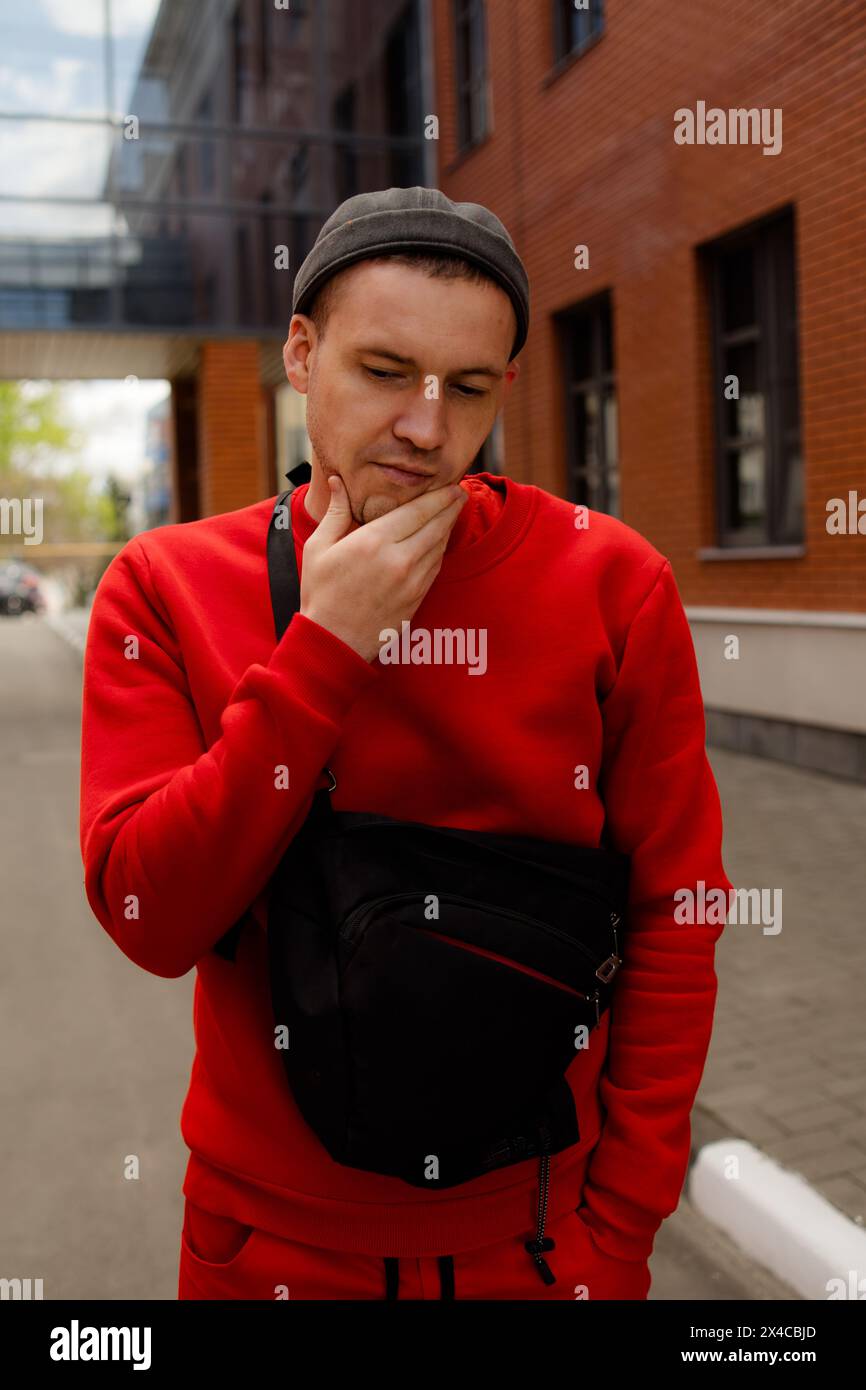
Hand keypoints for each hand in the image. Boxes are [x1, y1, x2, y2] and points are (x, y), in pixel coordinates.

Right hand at [299, 474, 467, 663]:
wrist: (333, 641)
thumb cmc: (321, 594)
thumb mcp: (318, 548)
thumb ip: (334, 512)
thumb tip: (338, 482)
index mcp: (374, 542)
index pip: (417, 511)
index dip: (438, 496)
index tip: (450, 485)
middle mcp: (399, 559)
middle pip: (435, 525)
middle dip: (451, 506)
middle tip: (460, 492)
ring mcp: (412, 581)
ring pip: (439, 546)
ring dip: (449, 527)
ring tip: (454, 511)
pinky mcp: (417, 598)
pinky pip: (436, 567)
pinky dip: (441, 550)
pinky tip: (440, 540)